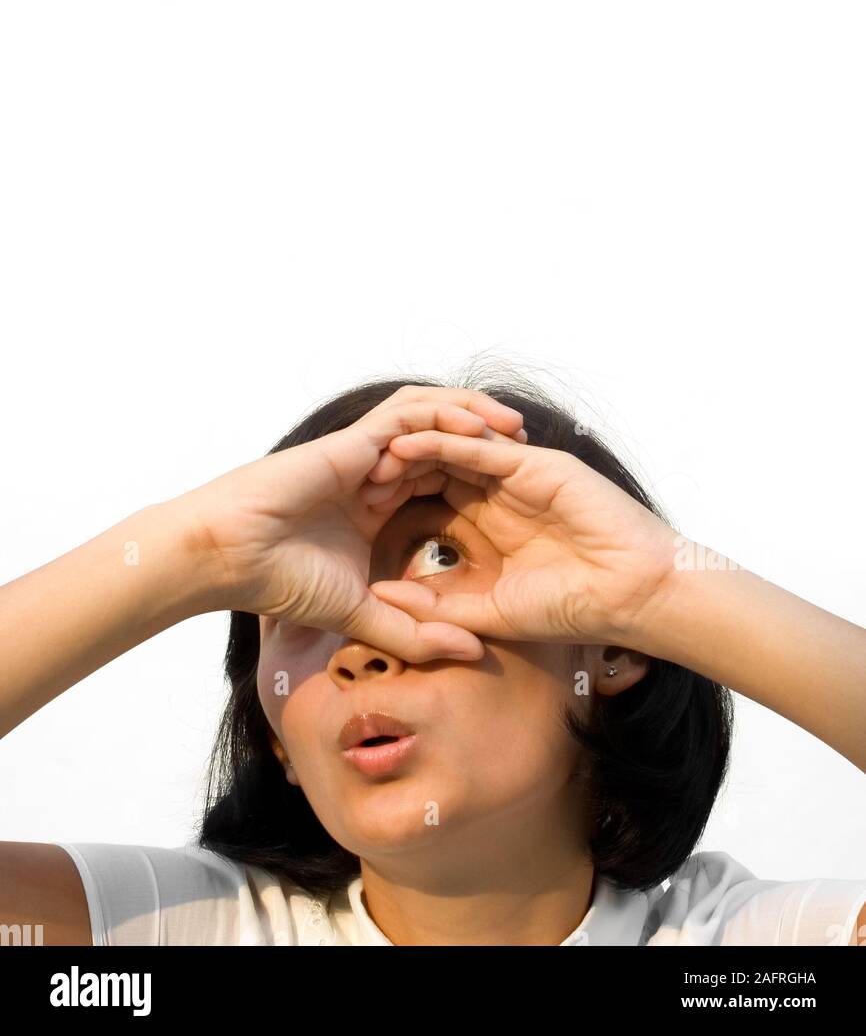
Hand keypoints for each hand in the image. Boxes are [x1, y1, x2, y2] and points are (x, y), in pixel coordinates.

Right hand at [166, 385, 526, 661]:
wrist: (229, 557)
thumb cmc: (280, 582)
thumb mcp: (365, 614)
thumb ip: (417, 633)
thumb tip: (474, 653)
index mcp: (379, 507)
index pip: (442, 483)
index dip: (482, 485)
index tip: (526, 500)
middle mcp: (376, 475)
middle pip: (445, 445)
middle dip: (490, 445)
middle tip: (538, 455)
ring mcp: (365, 455)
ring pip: (432, 419)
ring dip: (475, 417)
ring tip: (518, 429)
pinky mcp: (353, 441)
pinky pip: (409, 415)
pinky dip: (444, 413)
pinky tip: (478, 424)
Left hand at [365, 426, 679, 645]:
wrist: (631, 594)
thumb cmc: (571, 607)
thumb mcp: (487, 612)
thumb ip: (437, 607)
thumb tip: (378, 598)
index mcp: (486, 525)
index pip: (427, 502)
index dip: (389, 504)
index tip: (346, 514)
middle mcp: (497, 494)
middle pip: (432, 470)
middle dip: (390, 471)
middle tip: (345, 476)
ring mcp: (517, 475)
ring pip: (451, 451)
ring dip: (409, 451)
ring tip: (365, 455)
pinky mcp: (536, 463)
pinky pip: (481, 448)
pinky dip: (444, 443)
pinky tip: (406, 445)